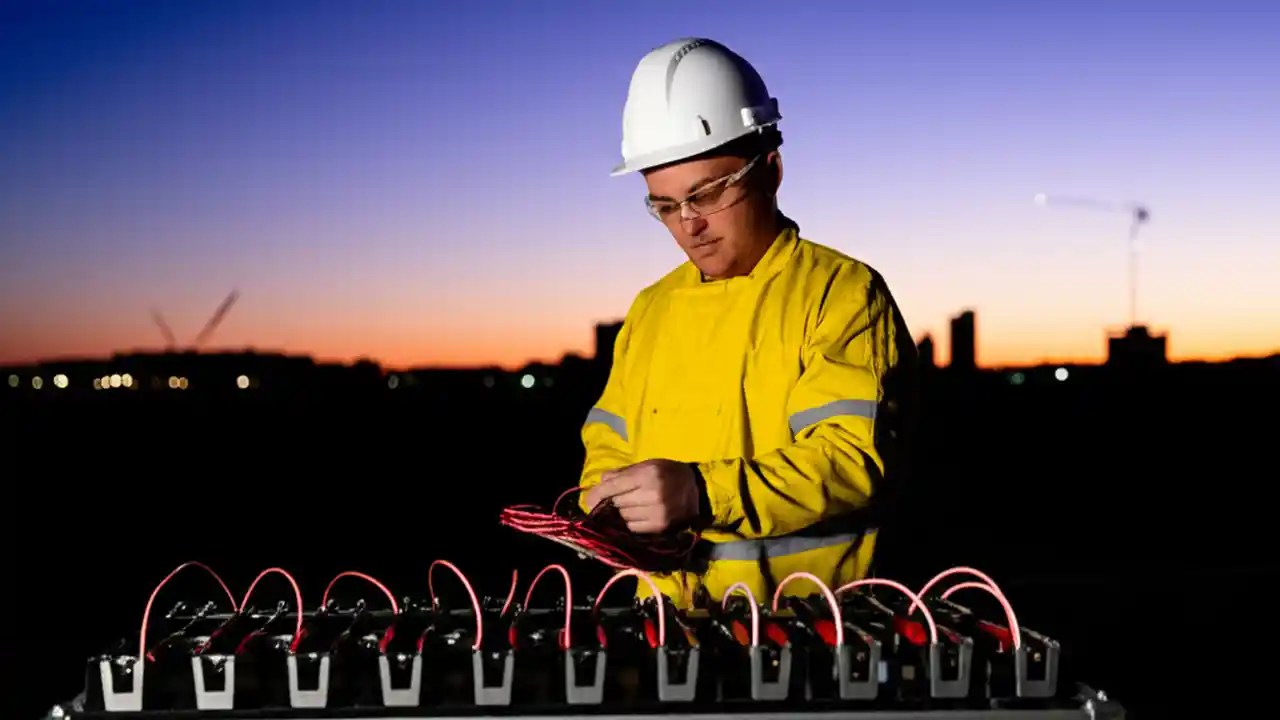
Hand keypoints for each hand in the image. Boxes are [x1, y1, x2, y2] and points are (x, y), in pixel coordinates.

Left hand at [584, 459, 699, 533]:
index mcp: (647, 474)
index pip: (614, 487)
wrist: (697, 489)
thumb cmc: (668, 473)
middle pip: (617, 503)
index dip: (597, 495)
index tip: (588, 501)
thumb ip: (622, 473)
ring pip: (624, 517)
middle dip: (611, 503)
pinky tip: (636, 515)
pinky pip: (634, 527)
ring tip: (628, 506)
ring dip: (621, 513)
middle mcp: (652, 494)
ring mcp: (657, 512)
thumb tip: (600, 482)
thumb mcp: (646, 465)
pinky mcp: (660, 526)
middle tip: (612, 501)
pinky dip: (630, 522)